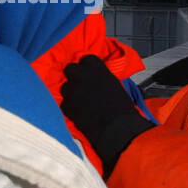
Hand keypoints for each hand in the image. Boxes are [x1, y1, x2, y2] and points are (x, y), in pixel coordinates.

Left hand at [60, 55, 153, 176]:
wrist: (118, 128)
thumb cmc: (122, 108)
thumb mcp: (114, 84)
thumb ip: (101, 77)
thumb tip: (95, 78)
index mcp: (98, 68)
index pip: (85, 59)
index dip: (86, 67)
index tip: (88, 73)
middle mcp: (83, 76)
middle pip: (70, 69)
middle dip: (74, 76)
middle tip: (80, 85)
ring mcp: (73, 90)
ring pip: (65, 87)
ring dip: (70, 93)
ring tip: (80, 101)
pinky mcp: (67, 106)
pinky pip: (64, 103)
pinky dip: (70, 108)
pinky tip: (79, 112)